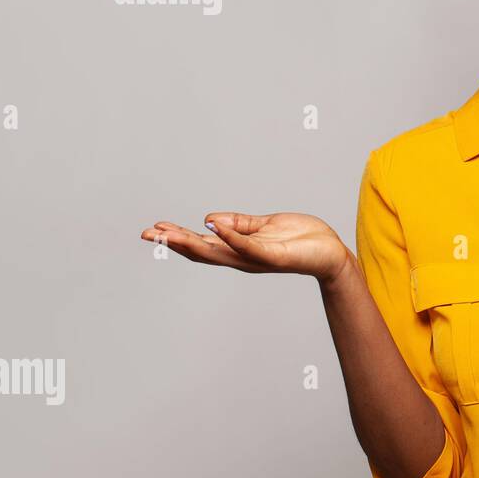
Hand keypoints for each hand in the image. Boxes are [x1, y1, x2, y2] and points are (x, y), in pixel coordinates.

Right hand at [140, 212, 351, 283]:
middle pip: (202, 252)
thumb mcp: (264, 226)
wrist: (331, 252)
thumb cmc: (301, 238)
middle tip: (148, 235)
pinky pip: (247, 245)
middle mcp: (243, 257)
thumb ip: (239, 223)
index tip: (155, 229)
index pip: (202, 244)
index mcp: (239, 249)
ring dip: (192, 242)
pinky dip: (230, 236)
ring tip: (168, 234)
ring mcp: (256, 258)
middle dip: (174, 243)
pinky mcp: (273, 254)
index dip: (177, 238)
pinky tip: (213, 226)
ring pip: (218, 251)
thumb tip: (210, 219)